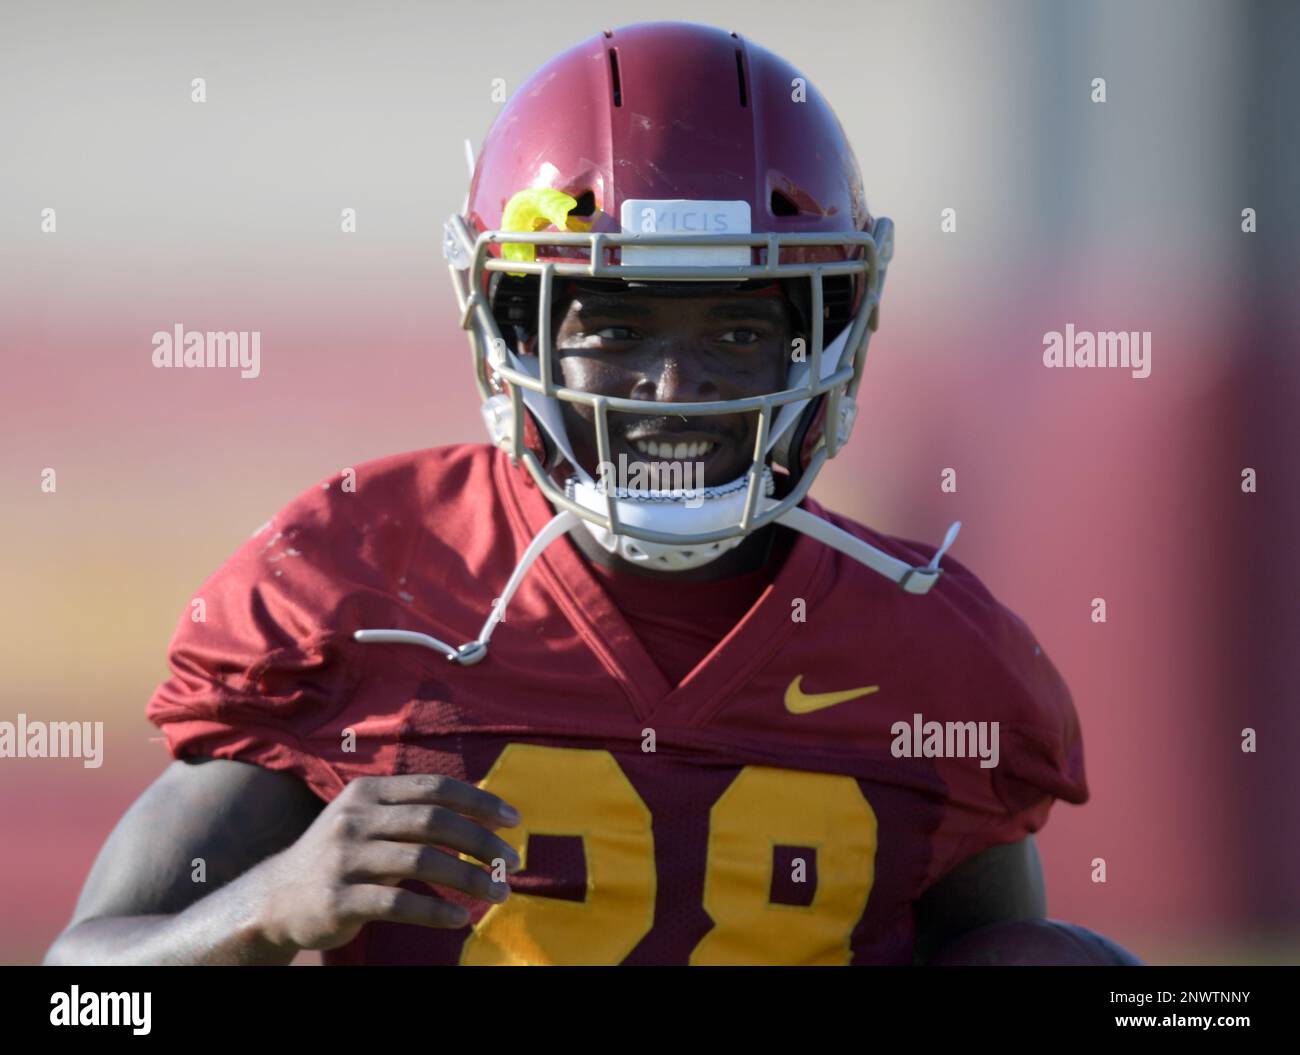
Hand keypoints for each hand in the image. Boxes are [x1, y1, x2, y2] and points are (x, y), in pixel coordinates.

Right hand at [255, 774, 520, 951]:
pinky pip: (397, 904)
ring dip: (469, 879)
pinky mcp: (337, 900)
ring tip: (500, 893)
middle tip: (514, 862)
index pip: (434, 787)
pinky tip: (461, 918)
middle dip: (482, 841)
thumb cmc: (342, 858)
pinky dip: (435, 911)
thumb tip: (483, 815)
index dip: (479, 801)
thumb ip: (414, 813)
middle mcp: (355, 818)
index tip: (513, 820)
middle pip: (433, 822)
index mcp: (368, 792)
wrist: (275, 899)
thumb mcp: (369, 821)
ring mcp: (344, 858)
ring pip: (421, 861)